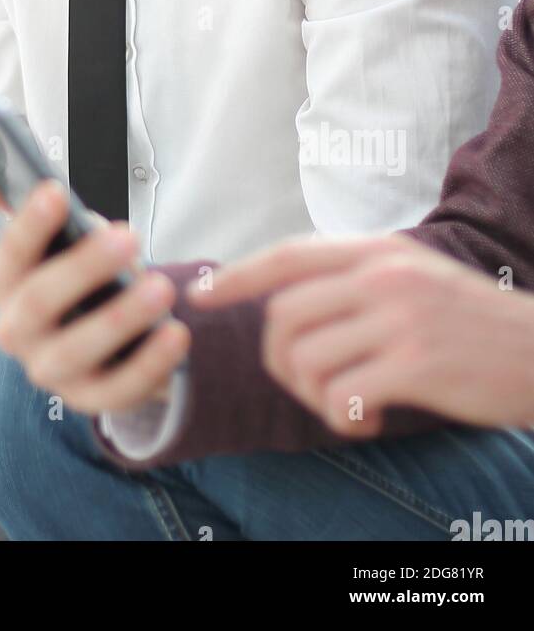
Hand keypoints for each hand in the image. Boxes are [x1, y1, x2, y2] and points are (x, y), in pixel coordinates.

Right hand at [0, 179, 190, 415]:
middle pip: (41, 303)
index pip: (10, 255)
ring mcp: (50, 371)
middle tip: (127, 235)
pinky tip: (177, 334)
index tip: (56, 191)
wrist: (100, 338)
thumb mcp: (53, 237)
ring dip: (121, 318)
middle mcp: (17, 332)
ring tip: (162, 289)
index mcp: (4, 285)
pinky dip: (149, 365)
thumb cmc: (76, 273)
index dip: (30, 225)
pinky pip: (117, 391)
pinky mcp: (89, 400)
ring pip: (77, 351)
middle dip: (83, 268)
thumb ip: (18, 197)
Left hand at [187, 234, 533, 433]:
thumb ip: (357, 277)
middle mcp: (382, 275)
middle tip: (311, 386)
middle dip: (280, 361)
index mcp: (378, 250)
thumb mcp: (414, 274)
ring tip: (347, 405)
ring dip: (313, 396)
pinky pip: (341, 395)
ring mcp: (398, 317)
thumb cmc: (472, 322)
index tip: (200, 294)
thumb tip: (286, 298)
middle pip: (284, 315)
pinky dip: (342, 418)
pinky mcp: (414, 364)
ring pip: (306, 357)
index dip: (238, 275)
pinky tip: (369, 421)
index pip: (288, 256)